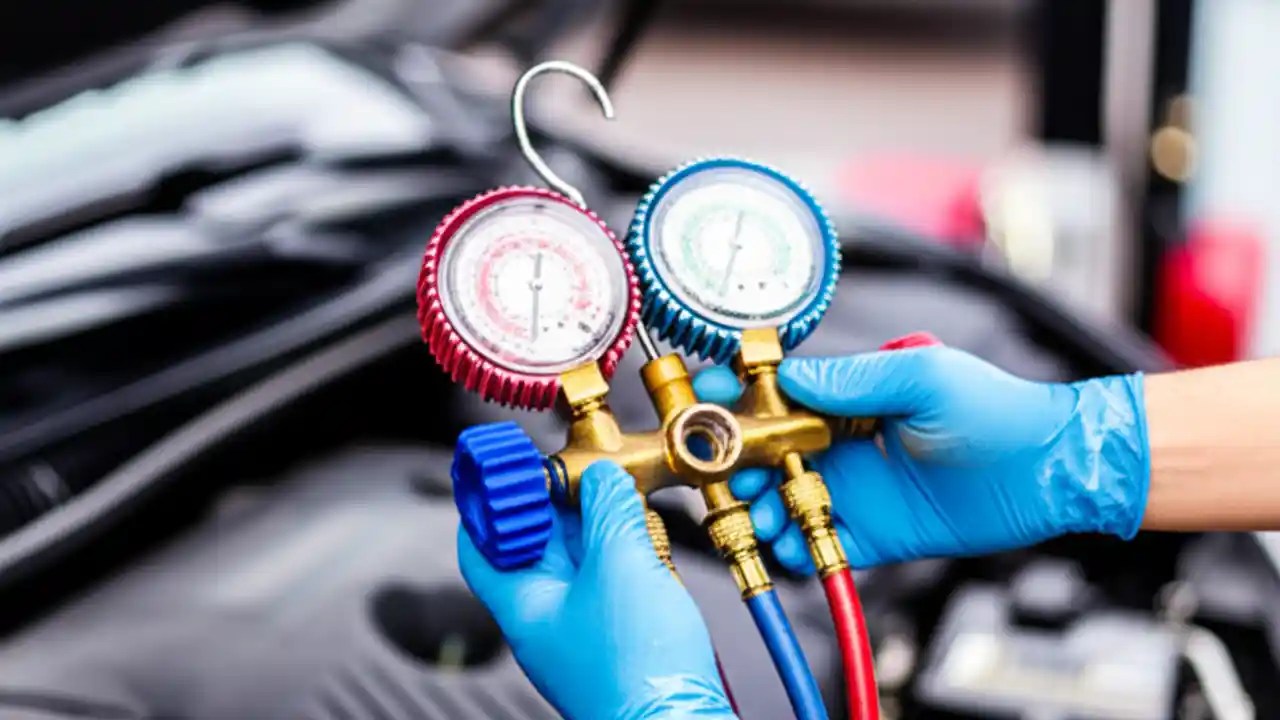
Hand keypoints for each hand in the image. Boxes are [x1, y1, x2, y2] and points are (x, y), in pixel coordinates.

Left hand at [458, 460, 735, 719]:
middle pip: (535, 544)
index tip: (508, 467)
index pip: (481, 545)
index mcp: (523, 605)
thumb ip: (608, 511)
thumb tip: (602, 476)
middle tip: (581, 467)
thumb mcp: (620, 565)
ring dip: (599, 523)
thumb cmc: (638, 669)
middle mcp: (547, 618)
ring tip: (622, 494)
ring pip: (579, 560)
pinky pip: (613, 580)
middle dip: (558, 501)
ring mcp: (583, 628)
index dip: (488, 502)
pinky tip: (648, 535)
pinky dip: (626, 550)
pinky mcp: (621, 635)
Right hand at [694, 346, 1148, 572]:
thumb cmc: (996, 411)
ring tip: (757, 516)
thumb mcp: (923, 380)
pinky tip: (788, 545)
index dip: (734, 399)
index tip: (702, 403)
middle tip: (722, 475)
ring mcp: (854, 490)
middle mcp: (841, 444)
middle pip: (764, 454)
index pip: (774, 396)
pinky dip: (794, 549)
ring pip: (782, 502)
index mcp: (847, 399)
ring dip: (758, 509)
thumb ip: (853, 381)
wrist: (1050, 469)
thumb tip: (789, 377)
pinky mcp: (872, 533)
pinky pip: (818, 545)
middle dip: (734, 464)